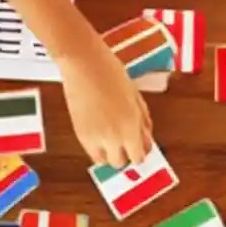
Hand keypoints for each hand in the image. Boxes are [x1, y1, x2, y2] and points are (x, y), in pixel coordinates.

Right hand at [57, 43, 151, 166]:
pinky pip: (91, 151)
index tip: (139, 147)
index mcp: (131, 127)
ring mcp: (94, 138)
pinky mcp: (79, 134)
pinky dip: (97, 147)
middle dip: (124, 155)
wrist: (83, 64)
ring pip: (104, 161)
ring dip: (109, 154)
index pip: (138, 157)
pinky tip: (100, 133)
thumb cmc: (111, 72)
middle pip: (121, 163)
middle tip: (126, 143)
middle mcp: (113, 138)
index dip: (140, 152)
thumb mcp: (136, 96)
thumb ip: (143, 121)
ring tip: (111, 139)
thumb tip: (146, 138)